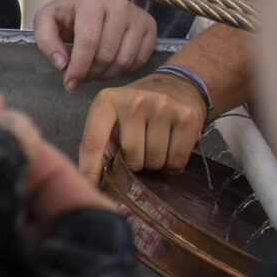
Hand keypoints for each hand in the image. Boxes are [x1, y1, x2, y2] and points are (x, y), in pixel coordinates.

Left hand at [34, 0, 157, 89]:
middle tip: (80, 77)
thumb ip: (46, 40)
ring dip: (106, 75)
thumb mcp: (47, 20)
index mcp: (92, 0)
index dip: (78, 68)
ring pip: (124, 61)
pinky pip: (139, 61)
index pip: (88, 42)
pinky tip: (109, 66)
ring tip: (93, 71)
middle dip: (90, 73)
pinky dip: (123, 71)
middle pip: (106, 55)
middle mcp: (119, 5)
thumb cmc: (68, 12)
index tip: (69, 83)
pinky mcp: (150, 26)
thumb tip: (62, 64)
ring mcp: (137, 15)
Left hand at [79, 72, 210, 181]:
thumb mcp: (114, 115)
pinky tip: (171, 149)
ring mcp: (162, 106)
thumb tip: (93, 183)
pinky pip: (177, 161)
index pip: (93, 142)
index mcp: (107, 100)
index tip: (91, 192)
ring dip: (155, 164)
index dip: (89, 171)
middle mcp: (134, 100)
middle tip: (141, 151)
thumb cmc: (140, 107)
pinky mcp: (187, 116)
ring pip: (154, 162)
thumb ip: (101, 142)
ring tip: (156, 146)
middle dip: (136, 164)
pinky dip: (173, 165)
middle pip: (131, 159)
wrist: (179, 84)